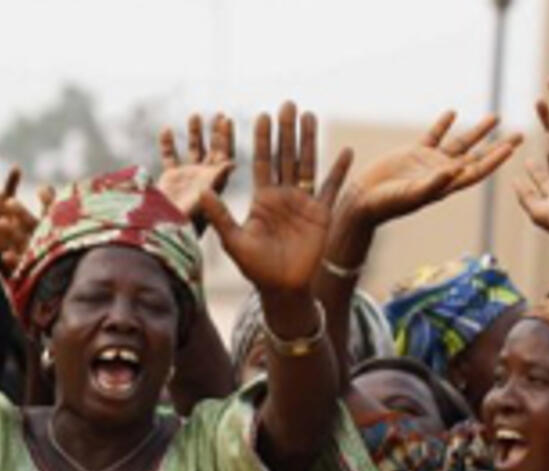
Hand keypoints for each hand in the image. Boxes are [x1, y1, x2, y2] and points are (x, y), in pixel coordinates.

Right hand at [156, 113, 234, 223]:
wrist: (163, 232)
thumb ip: (216, 182)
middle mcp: (204, 177)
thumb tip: (232, 163)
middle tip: (219, 114)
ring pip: (193, 150)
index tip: (227, 121)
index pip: (224, 155)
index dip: (226, 138)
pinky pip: (170, 157)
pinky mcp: (170, 179)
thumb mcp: (206, 201)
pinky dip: (168, 144)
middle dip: (215, 132)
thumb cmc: (186, 222)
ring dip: (195, 133)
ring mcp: (187, 176)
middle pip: (213, 149)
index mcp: (215, 181)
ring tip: (195, 116)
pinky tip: (167, 130)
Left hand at [201, 102, 351, 293]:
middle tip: (287, 104)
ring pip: (307, 164)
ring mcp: (303, 203)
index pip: (262, 162)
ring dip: (309, 140)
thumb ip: (220, 215)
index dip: (263, 139)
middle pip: (285, 156)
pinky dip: (339, 170)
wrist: (282, 289)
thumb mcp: (232, 240)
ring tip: (311, 115)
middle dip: (286, 130)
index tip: (262, 115)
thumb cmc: (254, 268)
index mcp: (262, 198)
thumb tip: (202, 191)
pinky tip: (346, 150)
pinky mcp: (322, 214)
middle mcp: (283, 195)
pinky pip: (332, 188)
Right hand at [340, 111, 519, 227]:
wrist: (363, 200)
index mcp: (446, 185)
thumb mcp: (412, 194)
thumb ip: (433, 183)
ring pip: (460, 143)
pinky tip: (453, 112)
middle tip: (521, 133)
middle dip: (498, 145)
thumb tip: (454, 170)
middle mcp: (443, 172)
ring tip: (496, 117)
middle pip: (477, 156)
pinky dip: (443, 124)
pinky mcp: (414, 152)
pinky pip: (433, 135)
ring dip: (478, 131)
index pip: (478, 170)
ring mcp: (429, 162)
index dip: (496, 159)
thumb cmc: (387, 204)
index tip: (512, 147)